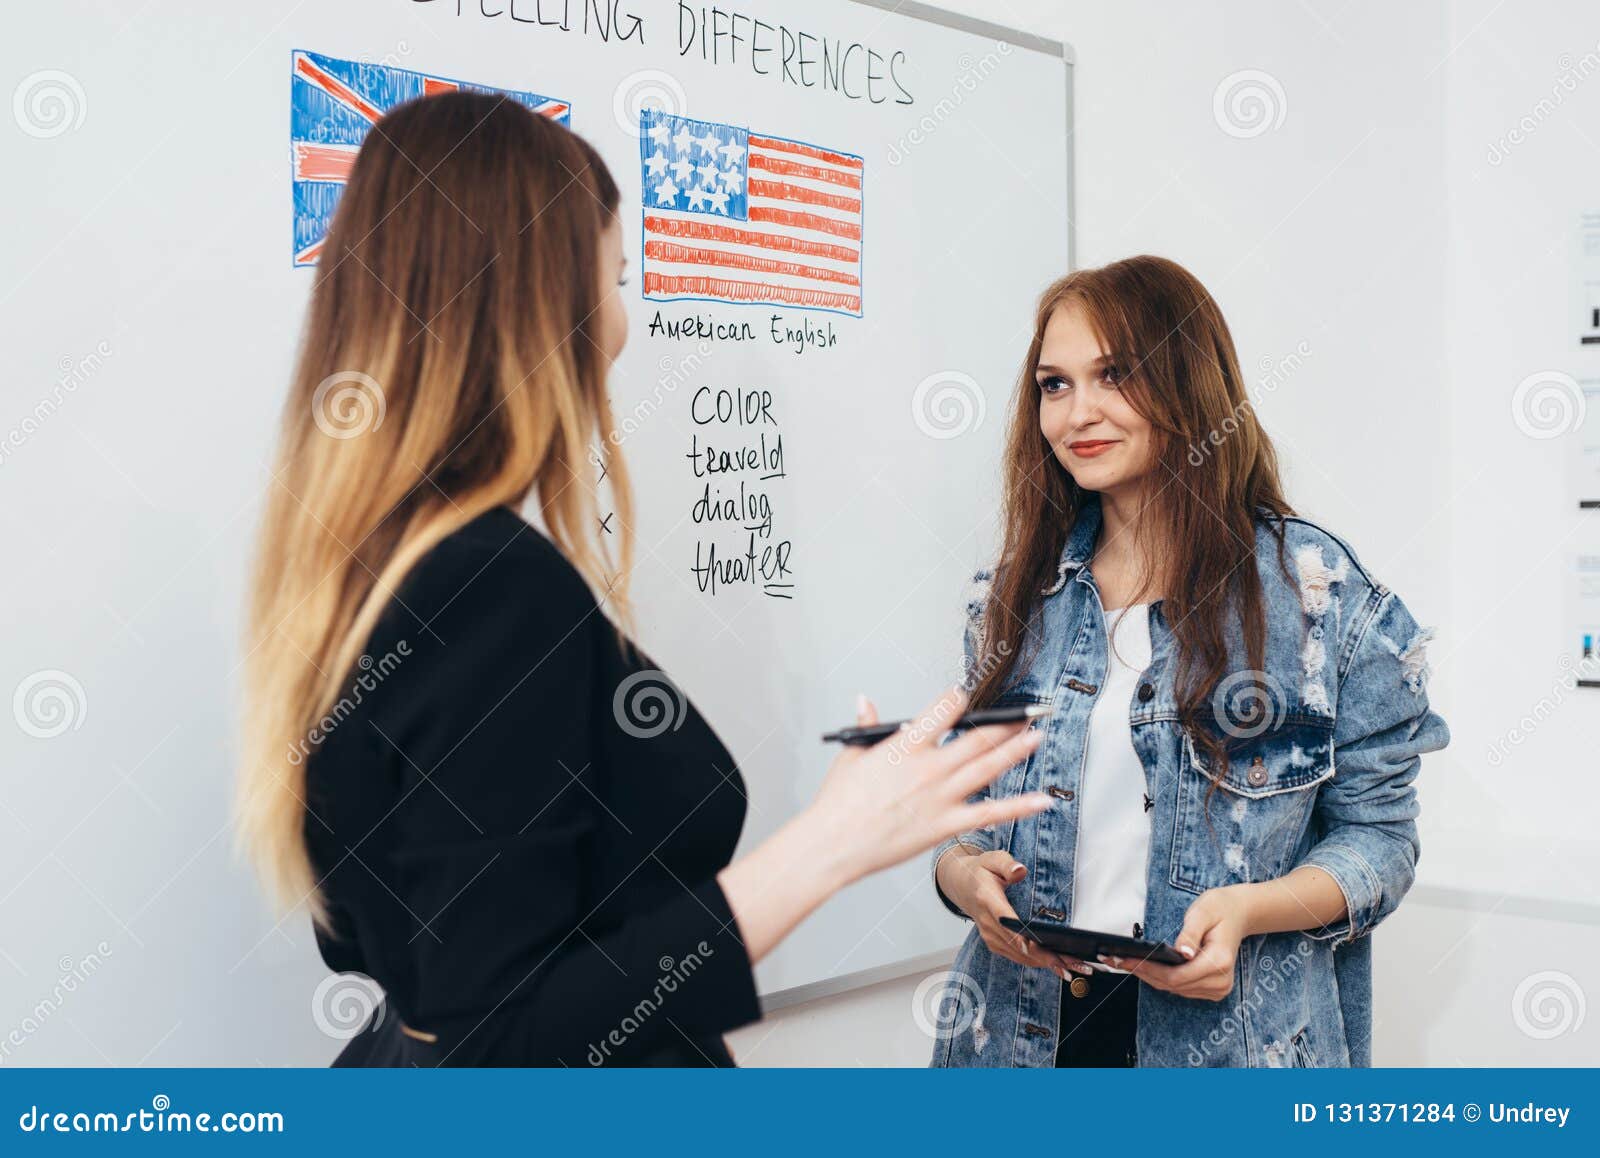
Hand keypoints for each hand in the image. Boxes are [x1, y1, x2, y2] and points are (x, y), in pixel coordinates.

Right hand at [808, 687, 1051, 885]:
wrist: (834, 843)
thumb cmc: (839, 803)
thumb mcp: (851, 755)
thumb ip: (867, 726)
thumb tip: (865, 701)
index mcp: (905, 744)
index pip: (944, 708)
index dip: (958, 697)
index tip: (967, 694)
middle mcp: (930, 766)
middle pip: (978, 736)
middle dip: (1006, 721)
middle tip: (1027, 712)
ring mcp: (942, 796)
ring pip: (990, 766)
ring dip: (1018, 749)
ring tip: (1037, 735)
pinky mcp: (947, 824)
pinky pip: (991, 813)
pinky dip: (1020, 806)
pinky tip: (1042, 799)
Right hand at [936, 847, 1091, 975]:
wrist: (962, 885)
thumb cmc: (981, 871)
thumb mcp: (992, 859)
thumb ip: (1006, 864)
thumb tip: (1020, 870)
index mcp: (986, 899)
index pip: (1004, 920)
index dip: (1020, 936)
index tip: (1036, 947)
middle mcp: (987, 922)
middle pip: (1017, 944)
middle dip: (1044, 956)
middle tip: (1070, 964)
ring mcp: (989, 935)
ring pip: (1019, 955)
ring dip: (1045, 963)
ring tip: (1071, 968)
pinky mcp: (994, 943)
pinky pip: (1016, 957)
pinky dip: (1036, 962)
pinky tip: (1056, 966)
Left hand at [1100, 885, 1251, 1000]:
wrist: (1239, 914)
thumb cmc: (1219, 909)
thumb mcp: (1203, 912)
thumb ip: (1190, 934)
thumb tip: (1182, 953)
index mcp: (1219, 962)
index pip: (1177, 976)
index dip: (1148, 969)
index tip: (1126, 960)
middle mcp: (1220, 981)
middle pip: (1173, 985)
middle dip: (1143, 973)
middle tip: (1115, 961)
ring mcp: (1218, 988)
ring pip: (1174, 989)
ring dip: (1149, 977)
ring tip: (1124, 963)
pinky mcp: (1212, 988)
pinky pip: (1181, 988)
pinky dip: (1161, 978)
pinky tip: (1144, 967)